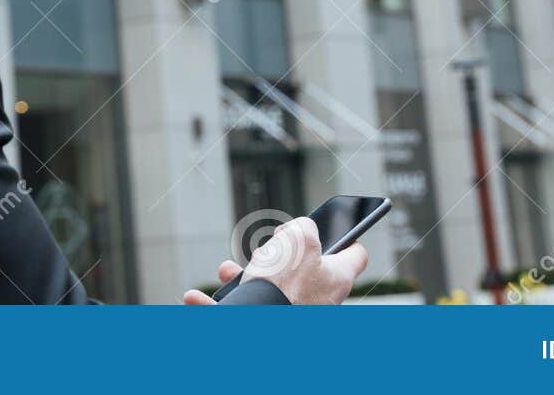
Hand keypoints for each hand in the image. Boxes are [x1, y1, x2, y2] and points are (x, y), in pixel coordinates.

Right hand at [182, 217, 366, 304]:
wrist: (260, 326)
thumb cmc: (284, 284)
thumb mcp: (299, 236)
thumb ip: (304, 227)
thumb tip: (301, 230)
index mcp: (337, 278)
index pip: (355, 256)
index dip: (349, 238)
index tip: (342, 230)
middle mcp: (320, 301)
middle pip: (303, 268)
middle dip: (276, 254)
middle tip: (268, 248)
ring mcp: (295, 314)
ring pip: (269, 287)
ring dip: (244, 275)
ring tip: (228, 272)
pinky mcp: (271, 322)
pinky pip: (245, 309)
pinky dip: (222, 303)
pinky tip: (198, 299)